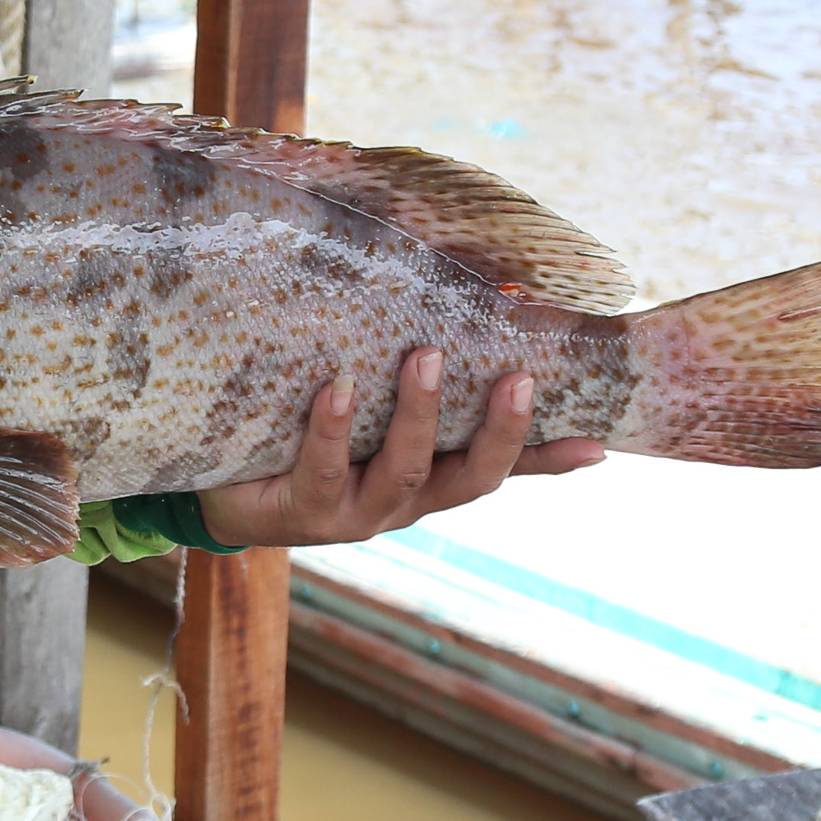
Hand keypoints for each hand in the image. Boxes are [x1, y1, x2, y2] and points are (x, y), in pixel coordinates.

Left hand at [195, 347, 604, 549]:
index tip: (599, 442)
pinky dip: (334, 427)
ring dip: (419, 416)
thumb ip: (409, 377)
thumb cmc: (301, 438)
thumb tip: (462, 309)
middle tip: (516, 378)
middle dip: (496, 430)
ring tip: (426, 358)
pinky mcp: (302, 511)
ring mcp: (353, 512)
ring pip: (403, 472)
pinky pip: (324, 468)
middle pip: (466, 477)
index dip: (547, 459)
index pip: (499, 470)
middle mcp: (400, 503)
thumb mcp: (363, 409)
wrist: (222, 493)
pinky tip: (339, 388)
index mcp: (426, 480)